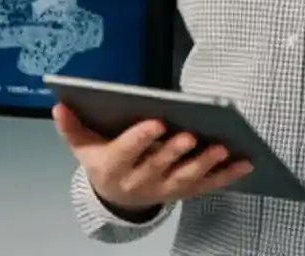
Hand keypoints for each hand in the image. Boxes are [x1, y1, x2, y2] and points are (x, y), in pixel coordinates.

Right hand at [52, 103, 253, 218]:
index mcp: (114, 168)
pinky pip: (207, 186)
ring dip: (204, 165)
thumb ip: (71, 127)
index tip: (157, 122)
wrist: (114, 199)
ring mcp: (164, 190)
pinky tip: (244, 162)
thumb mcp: (82, 146)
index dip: (142, 139)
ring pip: (186, 180)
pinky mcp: (183, 193)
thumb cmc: (102, 160)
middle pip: (159, 168)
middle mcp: (139, 183)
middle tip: (191, 135)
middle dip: (175, 152)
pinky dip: (227, 175)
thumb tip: (59, 105)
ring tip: (220, 148)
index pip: (127, 153)